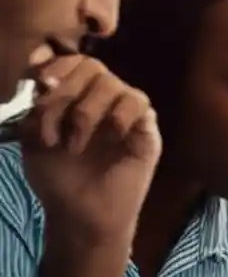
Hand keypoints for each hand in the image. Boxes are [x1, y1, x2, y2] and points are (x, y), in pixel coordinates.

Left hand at [18, 55, 160, 243]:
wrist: (80, 215)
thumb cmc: (57, 179)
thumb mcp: (32, 139)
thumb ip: (38, 106)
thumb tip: (46, 79)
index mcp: (73, 96)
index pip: (71, 61)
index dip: (56, 66)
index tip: (41, 86)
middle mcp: (101, 100)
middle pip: (91, 65)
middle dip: (67, 90)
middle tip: (54, 123)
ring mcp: (125, 114)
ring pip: (113, 83)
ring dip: (87, 111)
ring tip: (74, 144)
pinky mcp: (147, 131)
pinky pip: (139, 103)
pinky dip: (118, 116)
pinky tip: (108, 140)